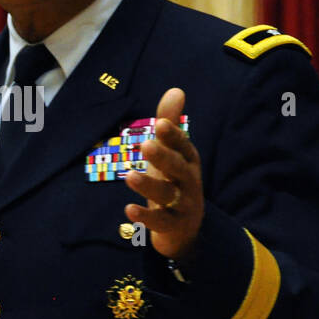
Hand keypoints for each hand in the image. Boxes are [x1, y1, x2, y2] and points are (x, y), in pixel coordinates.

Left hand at [123, 87, 203, 260]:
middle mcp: (189, 181)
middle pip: (177, 168)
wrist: (186, 229)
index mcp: (188, 161)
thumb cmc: (175, 182)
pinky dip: (145, 217)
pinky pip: (160, 221)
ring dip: (149, 186)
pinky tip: (129, 209)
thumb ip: (170, 123)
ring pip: (167, 194)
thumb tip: (176, 89)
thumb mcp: (172, 153)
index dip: (173, 136)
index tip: (160, 124)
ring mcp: (183, 205)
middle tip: (145, 145)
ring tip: (130, 177)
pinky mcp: (173, 225)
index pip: (183, 146)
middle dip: (163, 157)